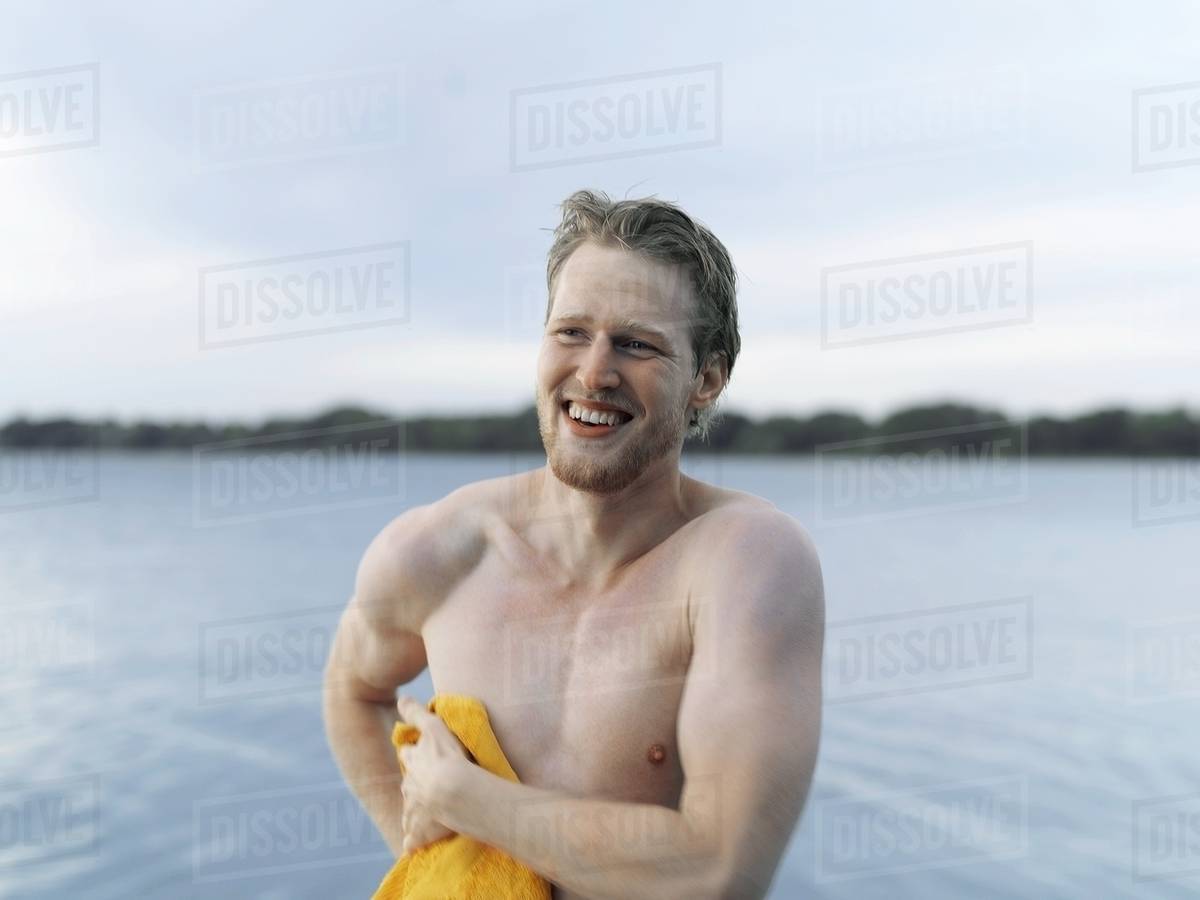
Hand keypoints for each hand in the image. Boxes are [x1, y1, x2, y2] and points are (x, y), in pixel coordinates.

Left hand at [395, 695, 471, 852]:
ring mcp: (413, 810)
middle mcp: (409, 786)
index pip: (410, 754)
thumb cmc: (448, 757)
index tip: (421, 755)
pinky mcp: (419, 832)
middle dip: (415, 784)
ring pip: (409, 811)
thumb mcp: (434, 727)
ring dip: (414, 812)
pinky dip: (413, 841)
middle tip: (428, 785)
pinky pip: (412, 839)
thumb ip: (417, 713)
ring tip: (426, 814)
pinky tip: (414, 844)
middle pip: (408, 783)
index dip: (415, 754)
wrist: (454, 790)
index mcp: (415, 762)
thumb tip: (400, 698)